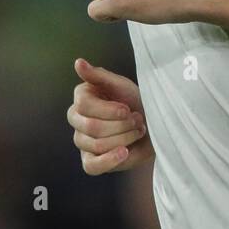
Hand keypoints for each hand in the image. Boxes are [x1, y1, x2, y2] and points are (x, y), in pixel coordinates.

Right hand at [68, 58, 153, 174]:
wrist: (152, 124)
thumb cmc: (135, 101)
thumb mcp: (121, 85)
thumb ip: (98, 75)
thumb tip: (78, 62)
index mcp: (81, 98)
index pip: (84, 104)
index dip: (109, 109)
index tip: (128, 109)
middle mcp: (77, 119)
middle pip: (91, 127)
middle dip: (120, 125)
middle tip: (137, 120)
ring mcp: (82, 141)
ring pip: (96, 145)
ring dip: (124, 138)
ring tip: (137, 131)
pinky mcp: (90, 161)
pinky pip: (92, 166)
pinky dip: (110, 160)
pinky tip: (125, 152)